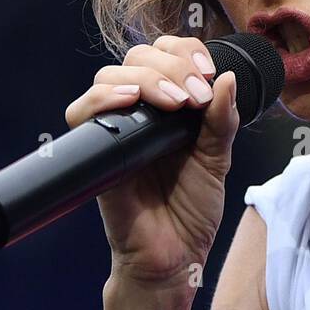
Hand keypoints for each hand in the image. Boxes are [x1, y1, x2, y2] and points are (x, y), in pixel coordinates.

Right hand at [64, 36, 239, 286]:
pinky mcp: (95, 152)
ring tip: (176, 102)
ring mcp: (114, 130)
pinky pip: (82, 113)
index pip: (165, 55)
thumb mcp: (217, 160)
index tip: (208, 73)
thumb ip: (222, 120)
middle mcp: (139, 113)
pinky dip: (104, 98)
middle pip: (137, 57)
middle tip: (196, 94)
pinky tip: (133, 101)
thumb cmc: (190, 212)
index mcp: (168, 109)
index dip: (185, 52)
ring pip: (110, 76)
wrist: (174, 257)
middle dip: (172, 65)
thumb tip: (227, 78)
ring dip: (147, 79)